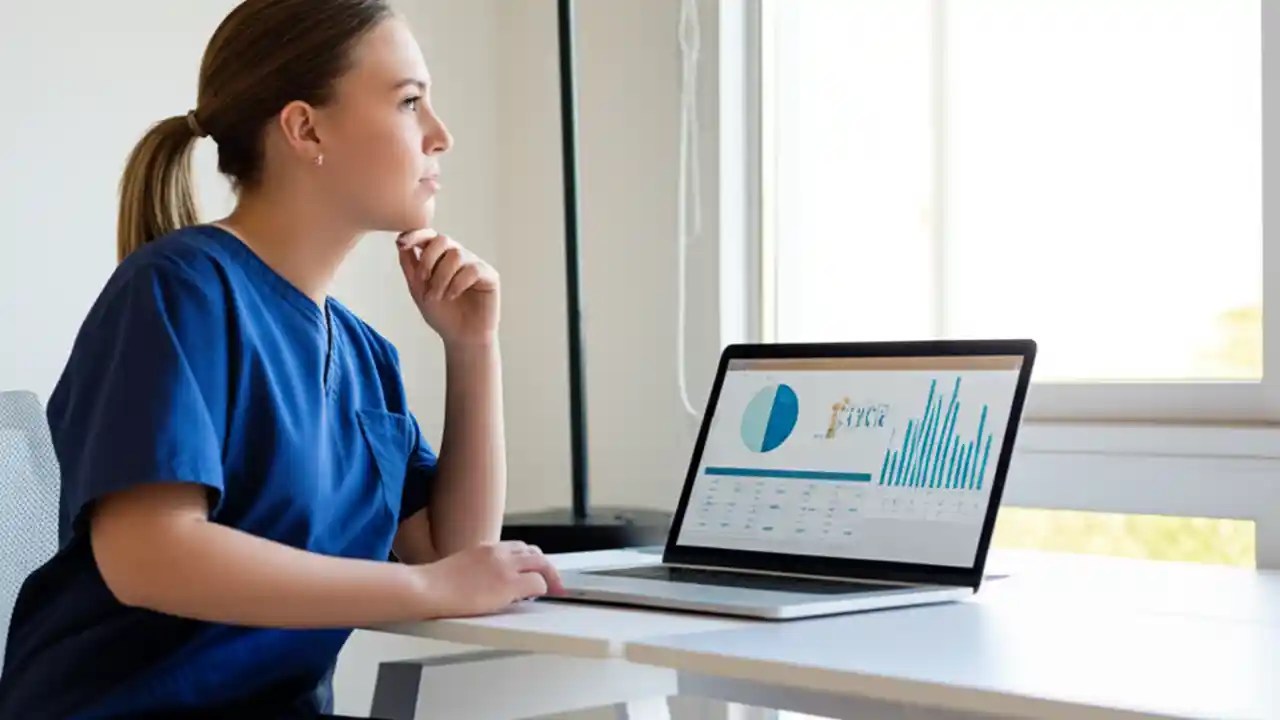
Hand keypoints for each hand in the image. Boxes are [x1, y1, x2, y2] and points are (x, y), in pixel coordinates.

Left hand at [397, 230, 499, 346]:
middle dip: (428, 260)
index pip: (429, 235)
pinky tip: (452, 296)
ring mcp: (474, 264)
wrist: (461, 337)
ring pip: (456, 255)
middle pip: (442, 240)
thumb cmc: (442, 315)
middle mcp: (458, 256)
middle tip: (422, 282)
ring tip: (438, 297)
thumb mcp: (417, 289)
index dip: (415, 234)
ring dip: (441, 278)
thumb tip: (400, 240)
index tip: (401, 243)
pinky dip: (457, 284)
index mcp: (440, 257)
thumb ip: (409, 265)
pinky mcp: (489, 275)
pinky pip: (472, 269)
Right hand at [415, 541, 564, 617]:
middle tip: (552, 580)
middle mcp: (498, 552)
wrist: (426, 588)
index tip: (534, 569)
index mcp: (485, 548)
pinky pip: (538, 583)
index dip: (530, 560)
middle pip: (534, 553)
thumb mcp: (458, 569)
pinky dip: (542, 590)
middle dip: (545, 566)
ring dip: (549, 576)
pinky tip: (537, 598)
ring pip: (541, 563)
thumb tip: (485, 582)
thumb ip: (477, 570)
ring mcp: (505, 567)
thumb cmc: (434, 585)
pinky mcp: (508, 584)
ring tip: (554, 589)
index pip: (517, 548)